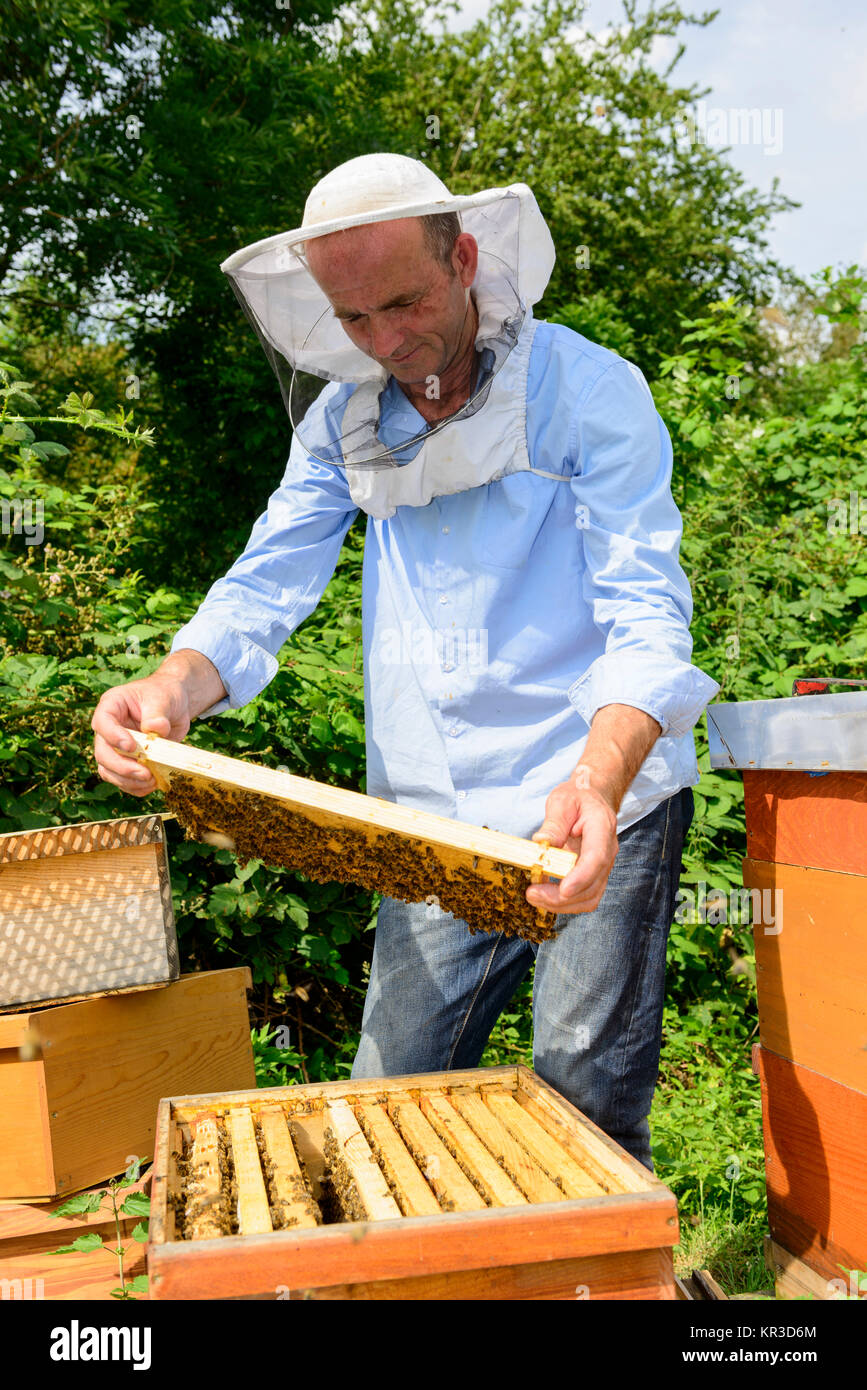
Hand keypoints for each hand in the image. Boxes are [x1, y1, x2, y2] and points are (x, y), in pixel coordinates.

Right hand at [90, 674, 191, 795]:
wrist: (175, 704)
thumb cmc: (164, 694)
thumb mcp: (163, 697)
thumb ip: (157, 713)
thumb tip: (156, 730)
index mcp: (111, 706)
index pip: (102, 723)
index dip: (113, 737)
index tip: (131, 747)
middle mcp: (108, 729)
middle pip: (102, 753)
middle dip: (122, 767)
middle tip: (144, 773)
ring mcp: (116, 747)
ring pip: (109, 770)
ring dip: (128, 780)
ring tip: (150, 781)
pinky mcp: (128, 761)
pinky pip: (123, 779)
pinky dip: (136, 786)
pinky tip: (152, 785)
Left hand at [526, 775, 618, 913]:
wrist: (592, 798)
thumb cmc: (577, 797)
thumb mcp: (561, 801)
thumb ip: (554, 822)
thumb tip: (542, 843)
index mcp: (602, 828)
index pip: (597, 858)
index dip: (581, 877)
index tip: (563, 890)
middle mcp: (607, 851)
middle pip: (592, 884)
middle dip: (562, 897)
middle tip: (532, 893)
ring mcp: (603, 866)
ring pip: (590, 897)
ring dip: (562, 904)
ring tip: (534, 896)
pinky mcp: (594, 875)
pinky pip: (584, 896)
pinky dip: (564, 902)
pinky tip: (544, 895)